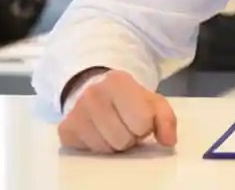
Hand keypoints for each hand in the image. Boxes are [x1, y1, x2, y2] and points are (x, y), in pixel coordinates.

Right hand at [57, 69, 177, 152]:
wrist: (95, 90)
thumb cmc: (128, 99)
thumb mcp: (152, 102)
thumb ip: (166, 119)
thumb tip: (169, 141)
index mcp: (118, 81)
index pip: (142, 123)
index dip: (145, 125)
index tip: (139, 116)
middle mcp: (93, 94)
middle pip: (123, 140)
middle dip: (129, 136)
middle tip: (124, 124)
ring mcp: (76, 111)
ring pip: (107, 149)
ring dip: (114, 143)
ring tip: (113, 127)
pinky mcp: (65, 129)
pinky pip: (90, 153)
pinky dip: (97, 146)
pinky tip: (97, 131)